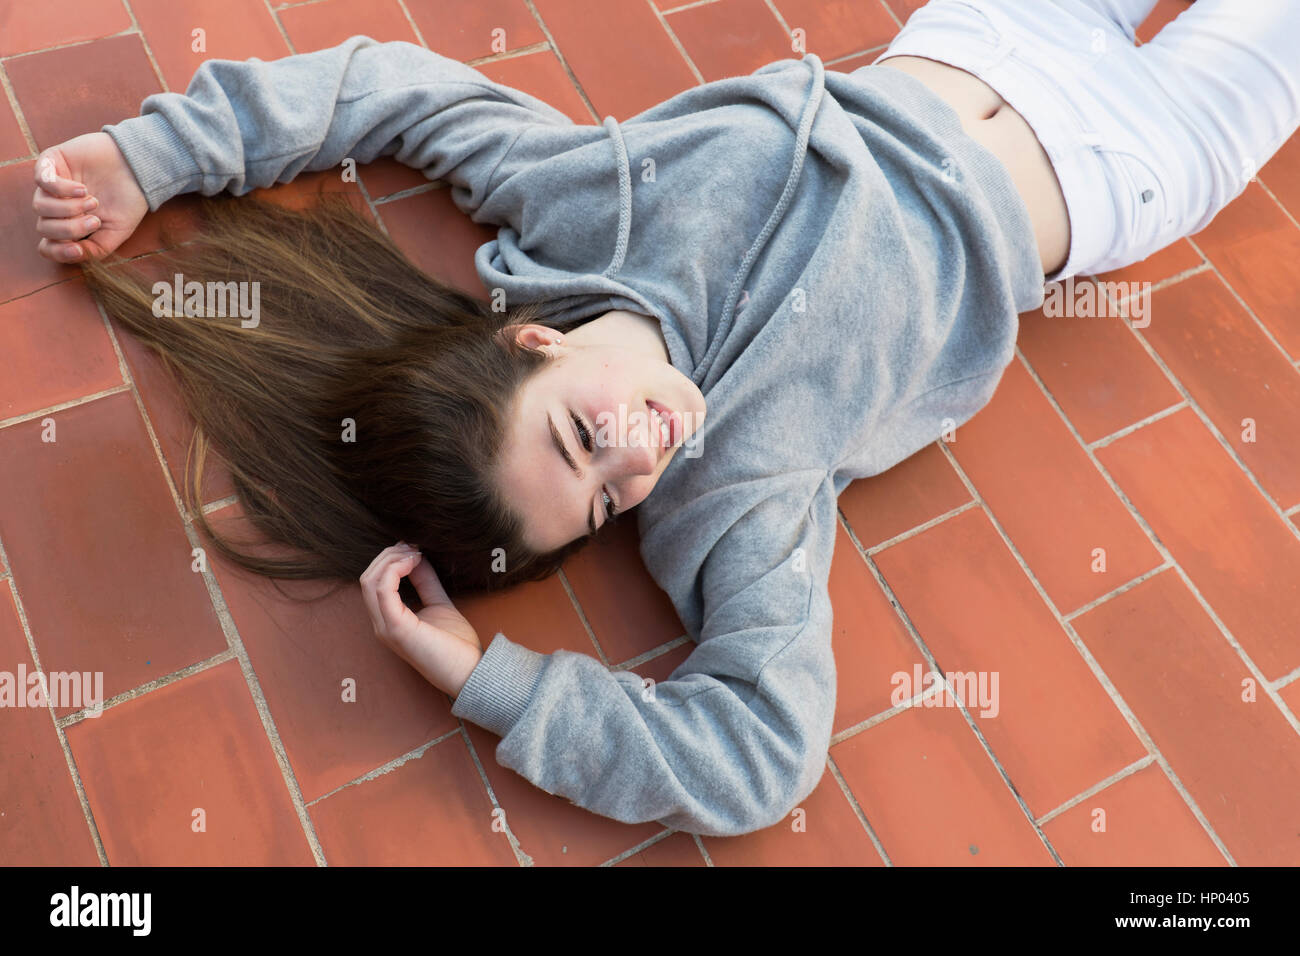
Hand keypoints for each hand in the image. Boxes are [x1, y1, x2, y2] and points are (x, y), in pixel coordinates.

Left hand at [33, 132, 148, 262]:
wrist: (138, 169)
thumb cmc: (128, 200)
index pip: (48, 245)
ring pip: (39, 206)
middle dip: (70, 228)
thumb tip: (74, 253)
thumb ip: (96, 249)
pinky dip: (61, 189)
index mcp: (70, 225)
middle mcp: (57, 207)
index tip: (78, 249)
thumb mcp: (118, 232)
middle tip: (95, 219)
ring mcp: (51, 185)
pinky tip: (83, 188)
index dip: (57, 252)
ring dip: (68, 208)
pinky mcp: (51, 162)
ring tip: (92, 200)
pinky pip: (41, 181)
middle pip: (44, 228)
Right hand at [360, 542, 483, 697]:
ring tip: (414, 552)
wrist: (470, 672)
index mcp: (389, 620)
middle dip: (388, 556)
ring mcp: (386, 628)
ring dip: (391, 560)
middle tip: (413, 546)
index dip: (389, 560)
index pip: (373, 582)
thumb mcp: (439, 603)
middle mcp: (382, 624)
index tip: (413, 547)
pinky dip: (394, 570)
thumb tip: (418, 557)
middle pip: (368, 578)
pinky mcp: (396, 629)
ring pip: (370, 581)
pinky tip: (413, 562)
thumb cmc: (456, 645)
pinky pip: (382, 590)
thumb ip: (427, 582)